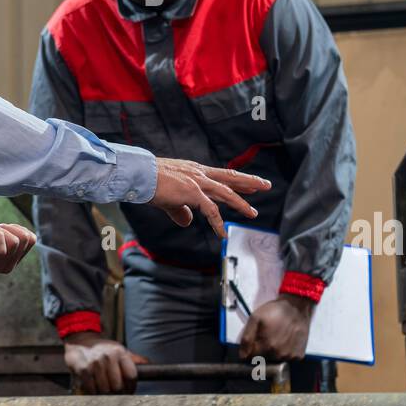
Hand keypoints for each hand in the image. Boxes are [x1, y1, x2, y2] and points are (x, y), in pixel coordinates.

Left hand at [0, 223, 35, 273]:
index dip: (18, 228)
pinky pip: (1, 247)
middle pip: (24, 238)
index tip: (1, 228)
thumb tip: (21, 230)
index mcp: (14, 259)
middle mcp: (10, 265)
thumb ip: (8, 237)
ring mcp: (2, 266)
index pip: (31, 239)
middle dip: (8, 227)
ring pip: (15, 241)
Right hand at [63, 333, 147, 393]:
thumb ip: (133, 358)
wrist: (80, 341)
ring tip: (104, 391)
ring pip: (105, 390)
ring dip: (104, 394)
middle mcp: (109, 356)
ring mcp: (96, 363)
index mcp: (120, 352)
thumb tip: (148, 363)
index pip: (131, 376)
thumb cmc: (102, 349)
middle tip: (115, 394)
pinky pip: (92, 389)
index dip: (131, 388)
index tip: (128, 391)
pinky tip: (94, 388)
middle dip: (117, 394)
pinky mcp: (84, 369)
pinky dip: (93, 393)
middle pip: (118, 386)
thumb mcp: (119, 350)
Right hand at [148, 157, 269, 236]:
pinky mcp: (192, 192)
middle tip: (266, 185)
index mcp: (195, 171)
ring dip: (241, 203)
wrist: (139, 175)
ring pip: (226, 192)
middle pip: (230, 178)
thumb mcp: (169, 198)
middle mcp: (199, 174)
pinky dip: (217, 223)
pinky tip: (222, 233)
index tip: (251, 183)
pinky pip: (210, 210)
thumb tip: (188, 222)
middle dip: (249, 182)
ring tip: (253, 213)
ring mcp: (197, 182)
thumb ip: (180, 210)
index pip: (221, 175)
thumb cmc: (150, 183)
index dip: (237, 180)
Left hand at [238, 294, 313, 361]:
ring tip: (278, 337)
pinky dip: (286, 352)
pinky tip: (287, 341)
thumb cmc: (275, 311)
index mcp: (266, 347)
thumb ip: (247, 338)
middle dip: (263, 350)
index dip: (251, 350)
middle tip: (267, 336)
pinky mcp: (299, 355)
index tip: (255, 342)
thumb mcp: (255, 318)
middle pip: (264, 360)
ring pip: (276, 360)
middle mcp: (278, 355)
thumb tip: (242, 355)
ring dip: (275, 352)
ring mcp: (290, 356)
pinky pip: (289, 359)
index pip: (252, 358)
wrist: (296, 306)